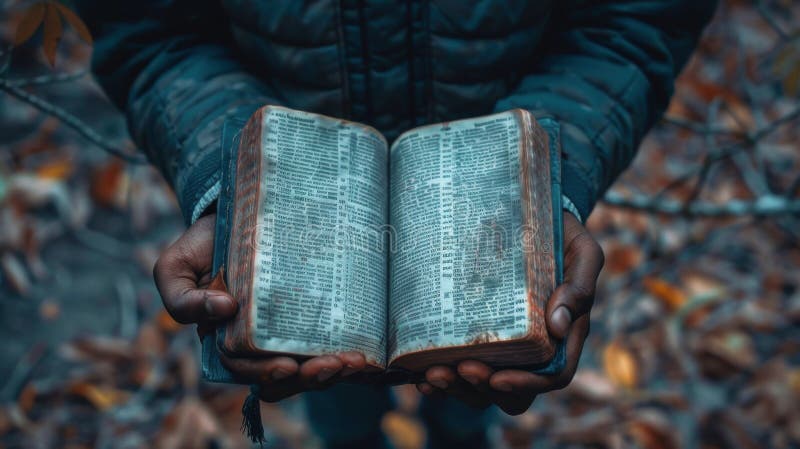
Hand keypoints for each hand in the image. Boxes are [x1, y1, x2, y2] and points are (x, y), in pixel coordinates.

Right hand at [153, 214, 368, 401]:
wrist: (236, 211)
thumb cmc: (202, 245)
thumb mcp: (174, 268)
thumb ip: (182, 298)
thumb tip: (225, 311)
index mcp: (225, 340)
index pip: (245, 368)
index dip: (265, 373)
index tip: (288, 365)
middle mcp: (258, 342)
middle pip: (284, 376)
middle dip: (309, 377)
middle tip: (331, 365)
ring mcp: (286, 332)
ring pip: (309, 368)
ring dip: (332, 371)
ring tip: (353, 361)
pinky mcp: (311, 317)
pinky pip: (328, 345)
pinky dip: (345, 355)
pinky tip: (364, 352)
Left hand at [415, 212, 603, 414]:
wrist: (533, 216)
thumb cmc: (563, 235)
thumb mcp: (582, 252)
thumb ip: (579, 286)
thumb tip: (557, 326)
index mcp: (563, 335)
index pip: (551, 376)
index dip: (525, 385)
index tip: (497, 378)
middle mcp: (534, 348)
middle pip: (512, 393)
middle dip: (482, 389)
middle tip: (459, 369)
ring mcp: (504, 345)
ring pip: (483, 389)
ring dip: (457, 389)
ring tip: (433, 373)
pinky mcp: (478, 335)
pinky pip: (460, 371)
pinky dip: (442, 381)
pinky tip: (421, 375)